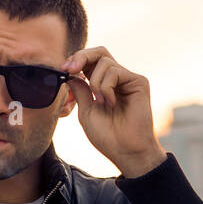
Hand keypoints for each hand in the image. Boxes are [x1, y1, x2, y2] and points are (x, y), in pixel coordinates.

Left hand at [62, 46, 165, 176]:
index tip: (64, 69)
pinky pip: (115, 71)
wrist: (125, 151)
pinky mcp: (138, 82)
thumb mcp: (86, 111)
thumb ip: (80, 91)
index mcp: (103, 85)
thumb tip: (70, 73)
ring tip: (100, 102)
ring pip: (104, 61)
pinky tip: (110, 103)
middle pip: (99, 52)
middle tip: (70, 68)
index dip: (76, 60)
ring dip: (95, 82)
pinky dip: (106, 87)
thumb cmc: (107, 136)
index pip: (90, 62)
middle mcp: (117, 79)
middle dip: (82, 56)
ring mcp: (128, 79)